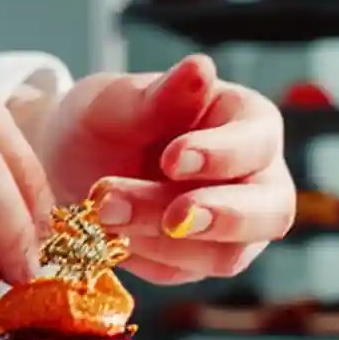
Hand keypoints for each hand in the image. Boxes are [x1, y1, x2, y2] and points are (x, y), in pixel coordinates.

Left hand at [39, 54, 294, 283]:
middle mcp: (253, 177)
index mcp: (245, 121)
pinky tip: (109, 233)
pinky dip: (146, 255)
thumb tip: (201, 68)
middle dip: (223, 217)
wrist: (67, 166)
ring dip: (167, 240)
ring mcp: (233, 227)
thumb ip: (160, 95)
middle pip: (271, 211)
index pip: (257, 140)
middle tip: (173, 218)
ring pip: (228, 252)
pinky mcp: (200, 261)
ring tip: (104, 212)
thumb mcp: (118, 101)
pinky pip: (185, 271)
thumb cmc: (105, 121)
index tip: (171, 159)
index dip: (222, 154)